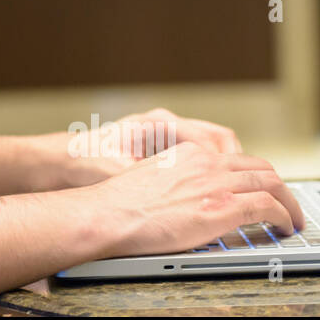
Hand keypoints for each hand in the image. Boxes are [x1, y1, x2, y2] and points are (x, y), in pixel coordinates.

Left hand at [49, 107, 243, 187]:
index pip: (212, 140)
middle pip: (221, 140)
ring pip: (215, 147)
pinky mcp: (164, 148)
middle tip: (256, 194)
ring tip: (239, 196)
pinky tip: (215, 195)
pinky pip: (201, 156)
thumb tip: (185, 194)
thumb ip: (155, 180)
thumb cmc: (86, 163)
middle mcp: (165, 123)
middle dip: (241, 167)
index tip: (249, 189)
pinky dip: (214, 173)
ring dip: (230, 170)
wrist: (62, 161)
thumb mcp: (121, 173)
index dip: (233, 167)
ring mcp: (166, 134)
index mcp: (157, 123)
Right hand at [85, 140, 304, 257]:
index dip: (253, 175)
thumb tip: (186, 199)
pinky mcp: (222, 207)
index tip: (259, 189)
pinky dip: (284, 216)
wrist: (108, 214)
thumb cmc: (118, 206)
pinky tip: (285, 227)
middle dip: (279, 185)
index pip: (234, 158)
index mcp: (188, 154)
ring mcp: (216, 183)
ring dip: (289, 202)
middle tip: (286, 203)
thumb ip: (176, 182)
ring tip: (293, 218)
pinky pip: (268, 206)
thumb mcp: (150, 179)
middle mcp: (206, 163)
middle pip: (260, 166)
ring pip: (272, 183)